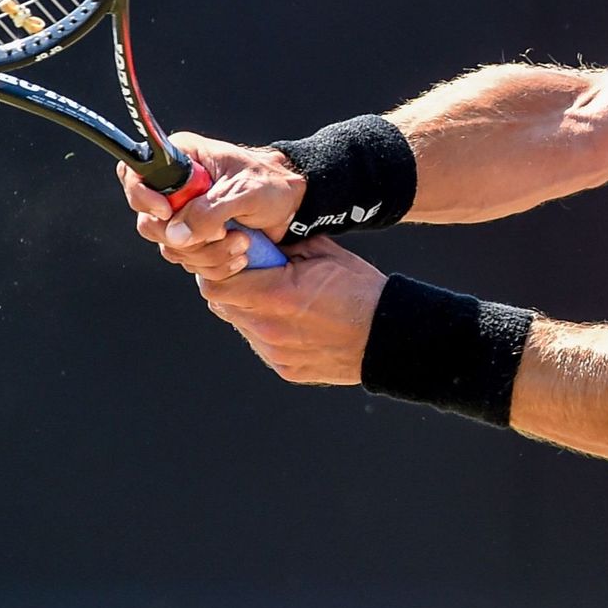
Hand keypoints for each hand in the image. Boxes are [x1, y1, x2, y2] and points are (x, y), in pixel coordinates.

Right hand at [118, 132, 306, 277]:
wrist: (295, 207)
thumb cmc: (272, 185)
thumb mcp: (244, 192)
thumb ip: (209, 211)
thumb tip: (176, 234)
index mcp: (181, 158)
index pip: (135, 175)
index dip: (143, 197)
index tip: (167, 213)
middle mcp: (175, 187)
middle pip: (149, 222)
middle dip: (188, 236)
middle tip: (223, 231)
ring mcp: (184, 216)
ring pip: (170, 247)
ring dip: (208, 253)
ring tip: (242, 241)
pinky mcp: (197, 239)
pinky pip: (189, 262)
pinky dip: (215, 264)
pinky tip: (240, 255)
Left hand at [197, 236, 387, 385]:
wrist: (391, 335)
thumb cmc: (362, 290)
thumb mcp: (324, 253)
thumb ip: (283, 246)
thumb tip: (258, 238)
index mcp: (276, 294)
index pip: (216, 284)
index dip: (219, 267)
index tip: (235, 257)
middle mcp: (269, 328)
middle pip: (222, 305)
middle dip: (231, 285)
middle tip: (252, 273)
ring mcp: (276, 353)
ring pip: (241, 325)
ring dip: (248, 308)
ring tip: (279, 296)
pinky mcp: (286, 369)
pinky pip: (262, 344)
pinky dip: (268, 329)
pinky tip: (294, 319)